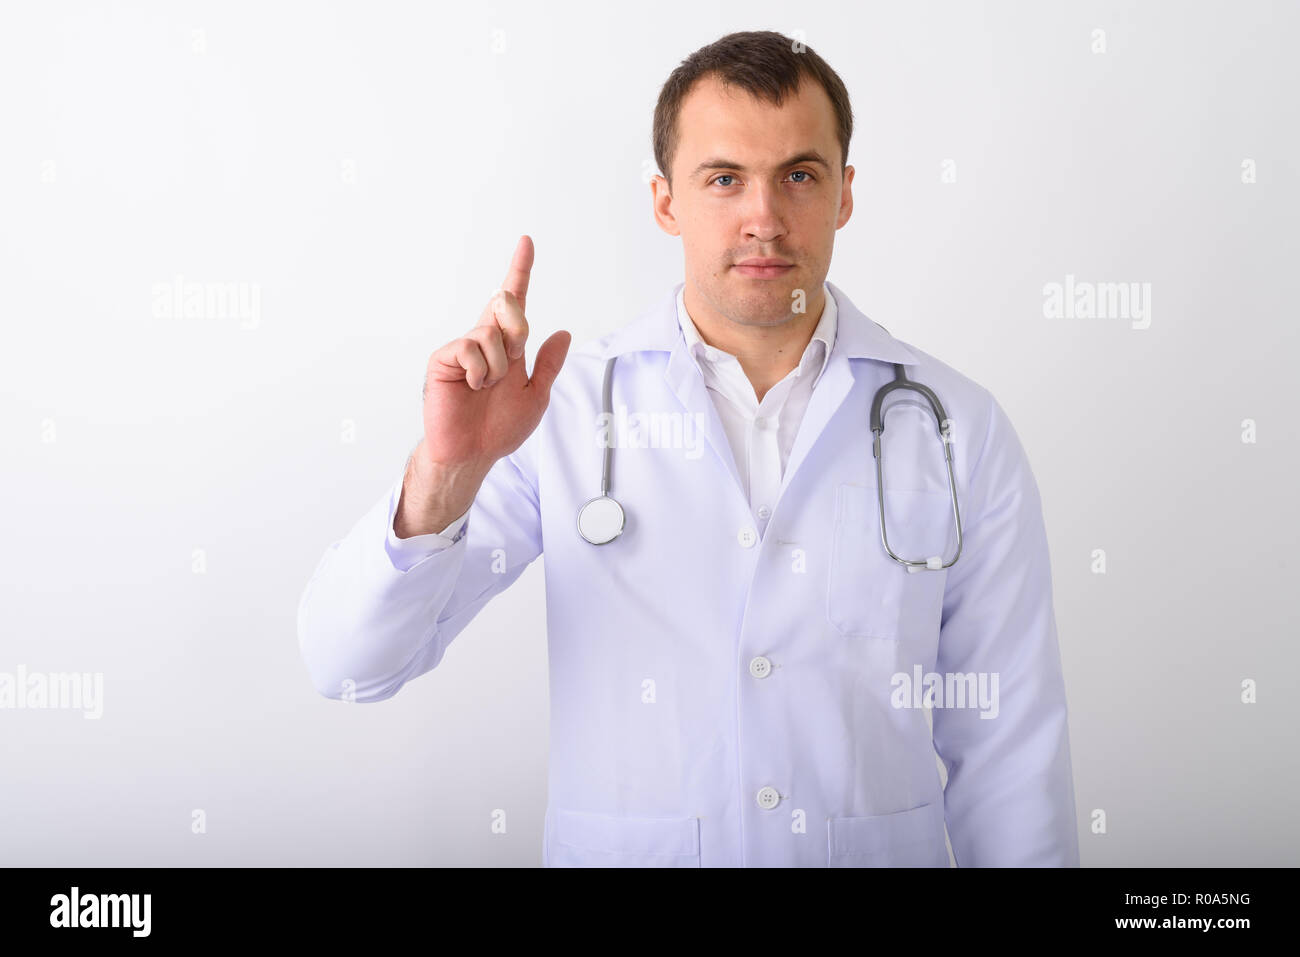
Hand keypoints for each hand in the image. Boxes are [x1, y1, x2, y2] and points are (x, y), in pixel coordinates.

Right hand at [412, 235, 570, 492]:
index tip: (526, 242)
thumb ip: (548, 365)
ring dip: (497, 367)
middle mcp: (485, 342)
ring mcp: (463, 349)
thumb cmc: (499, 428)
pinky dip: (479, 372)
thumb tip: (563, 333)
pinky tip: (472, 388)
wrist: (472, 453)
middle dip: (516, 328)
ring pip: (491, 333)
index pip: (516, 304)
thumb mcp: (536, 396)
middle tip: (510, 361)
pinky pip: (470, 348)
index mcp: (507, 348)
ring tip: (486, 388)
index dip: (520, 271)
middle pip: (507, 306)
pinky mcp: (445, 359)